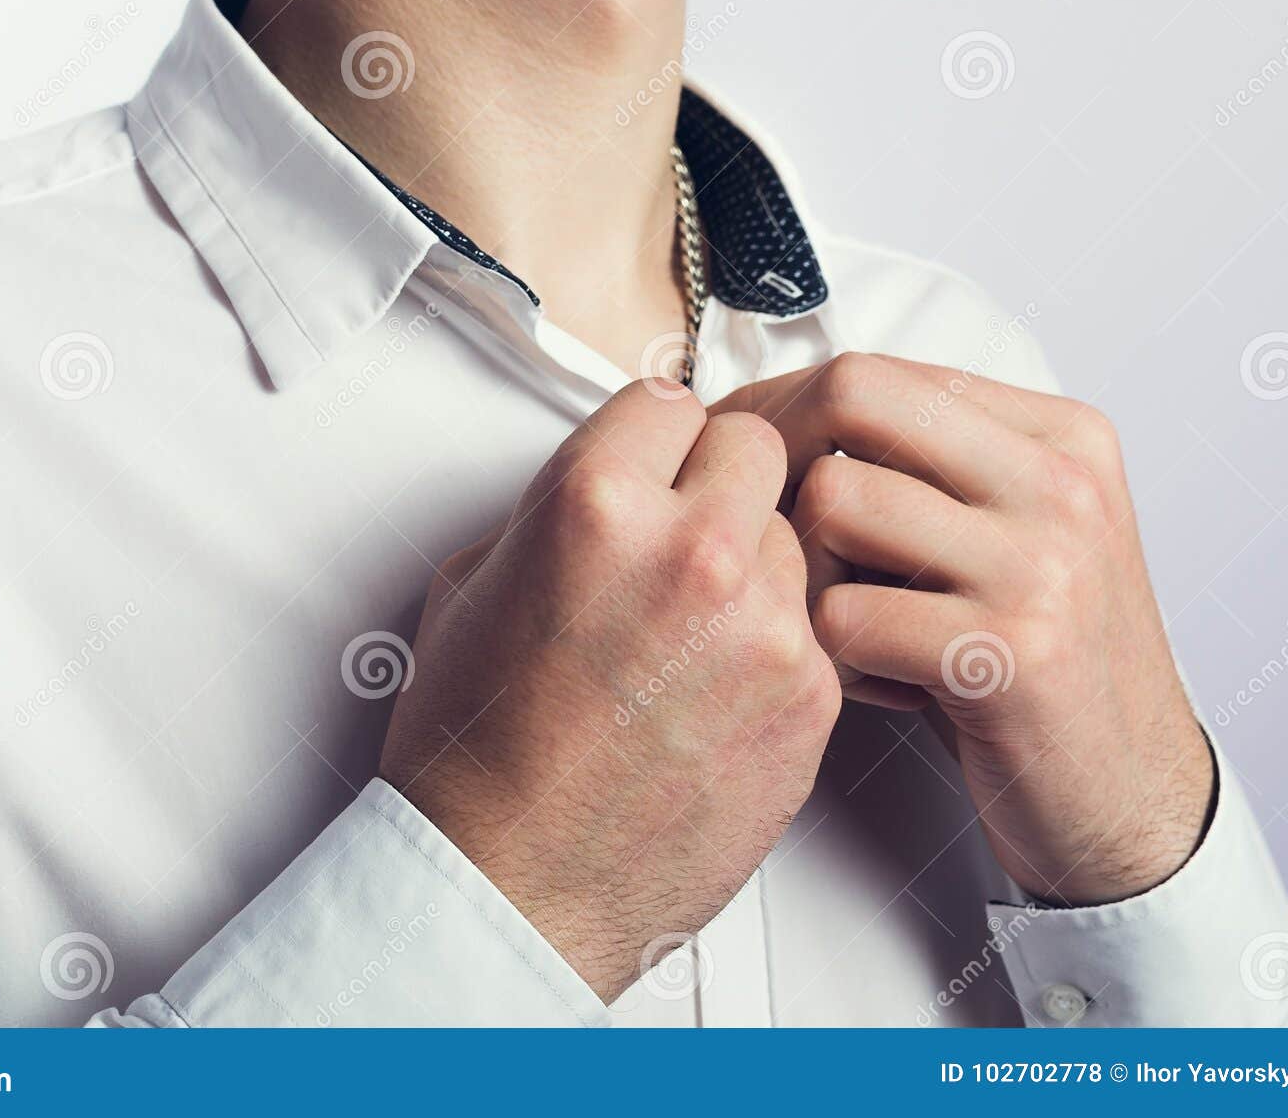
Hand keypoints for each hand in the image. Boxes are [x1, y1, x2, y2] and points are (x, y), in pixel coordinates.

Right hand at [379, 380, 840, 1001]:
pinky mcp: (810, 697)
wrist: (514, 886)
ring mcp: (764, 626)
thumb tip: (617, 477)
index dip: (654, 439)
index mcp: (596, 503)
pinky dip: (776, 642)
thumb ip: (558, 508)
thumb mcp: (475, 586)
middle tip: (682, 535)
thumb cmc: (476, 752)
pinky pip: (812, 624)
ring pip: (794, 535)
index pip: (668, 401)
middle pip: (756, 449)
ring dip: (754, 562)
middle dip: (719, 482)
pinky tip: (717, 690)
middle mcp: (693, 550)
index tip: (653, 465)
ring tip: (692, 631)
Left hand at [716, 353, 1213, 906]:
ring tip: (848, 625)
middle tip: (768, 537)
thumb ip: (928, 463)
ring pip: (831, 501)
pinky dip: (835, 659)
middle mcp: (1060, 483)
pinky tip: (882, 686)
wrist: (1131, 793)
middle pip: (850, 401)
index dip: (783, 417)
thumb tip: (775, 409)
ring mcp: (1041, 564)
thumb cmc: (1034, 659)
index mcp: (1060, 435)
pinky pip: (842, 615)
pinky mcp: (1008, 653)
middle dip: (780, 465)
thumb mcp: (1011, 532)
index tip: (748, 473)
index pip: (875, 371)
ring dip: (804, 572)